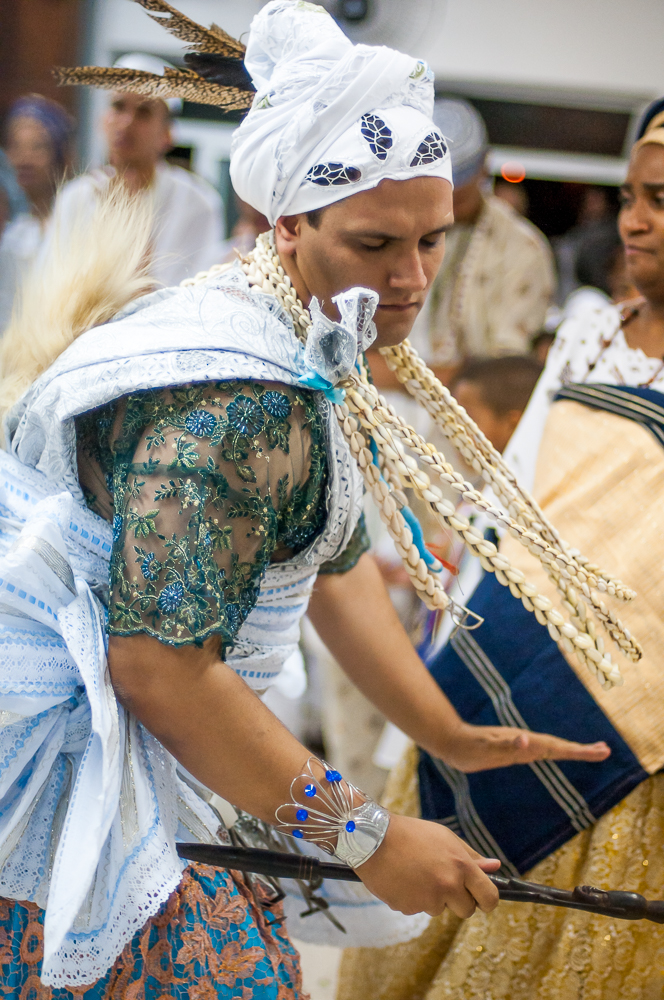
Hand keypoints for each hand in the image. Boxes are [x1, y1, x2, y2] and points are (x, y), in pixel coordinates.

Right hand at [356, 814, 499, 917]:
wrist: (372, 838)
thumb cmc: (411, 834)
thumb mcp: (445, 837)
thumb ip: (471, 856)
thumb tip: (494, 867)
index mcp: (460, 866)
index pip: (489, 897)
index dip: (488, 901)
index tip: (482, 900)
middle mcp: (447, 885)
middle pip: (466, 910)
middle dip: (458, 900)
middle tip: (442, 881)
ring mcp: (427, 899)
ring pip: (439, 909)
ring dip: (432, 897)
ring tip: (416, 873)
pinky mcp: (409, 908)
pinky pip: (418, 909)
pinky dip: (412, 898)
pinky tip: (403, 879)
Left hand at [438, 721, 610, 772]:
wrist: (451, 742)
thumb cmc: (469, 748)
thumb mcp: (488, 748)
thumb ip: (507, 745)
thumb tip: (526, 740)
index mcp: (525, 743)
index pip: (557, 747)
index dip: (579, 751)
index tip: (601, 751)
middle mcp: (525, 742)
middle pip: (559, 746)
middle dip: (582, 750)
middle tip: (605, 751)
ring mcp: (519, 745)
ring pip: (551, 748)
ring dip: (571, 750)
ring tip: (591, 752)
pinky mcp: (512, 749)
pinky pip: (538, 751)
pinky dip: (552, 752)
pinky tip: (555, 753)